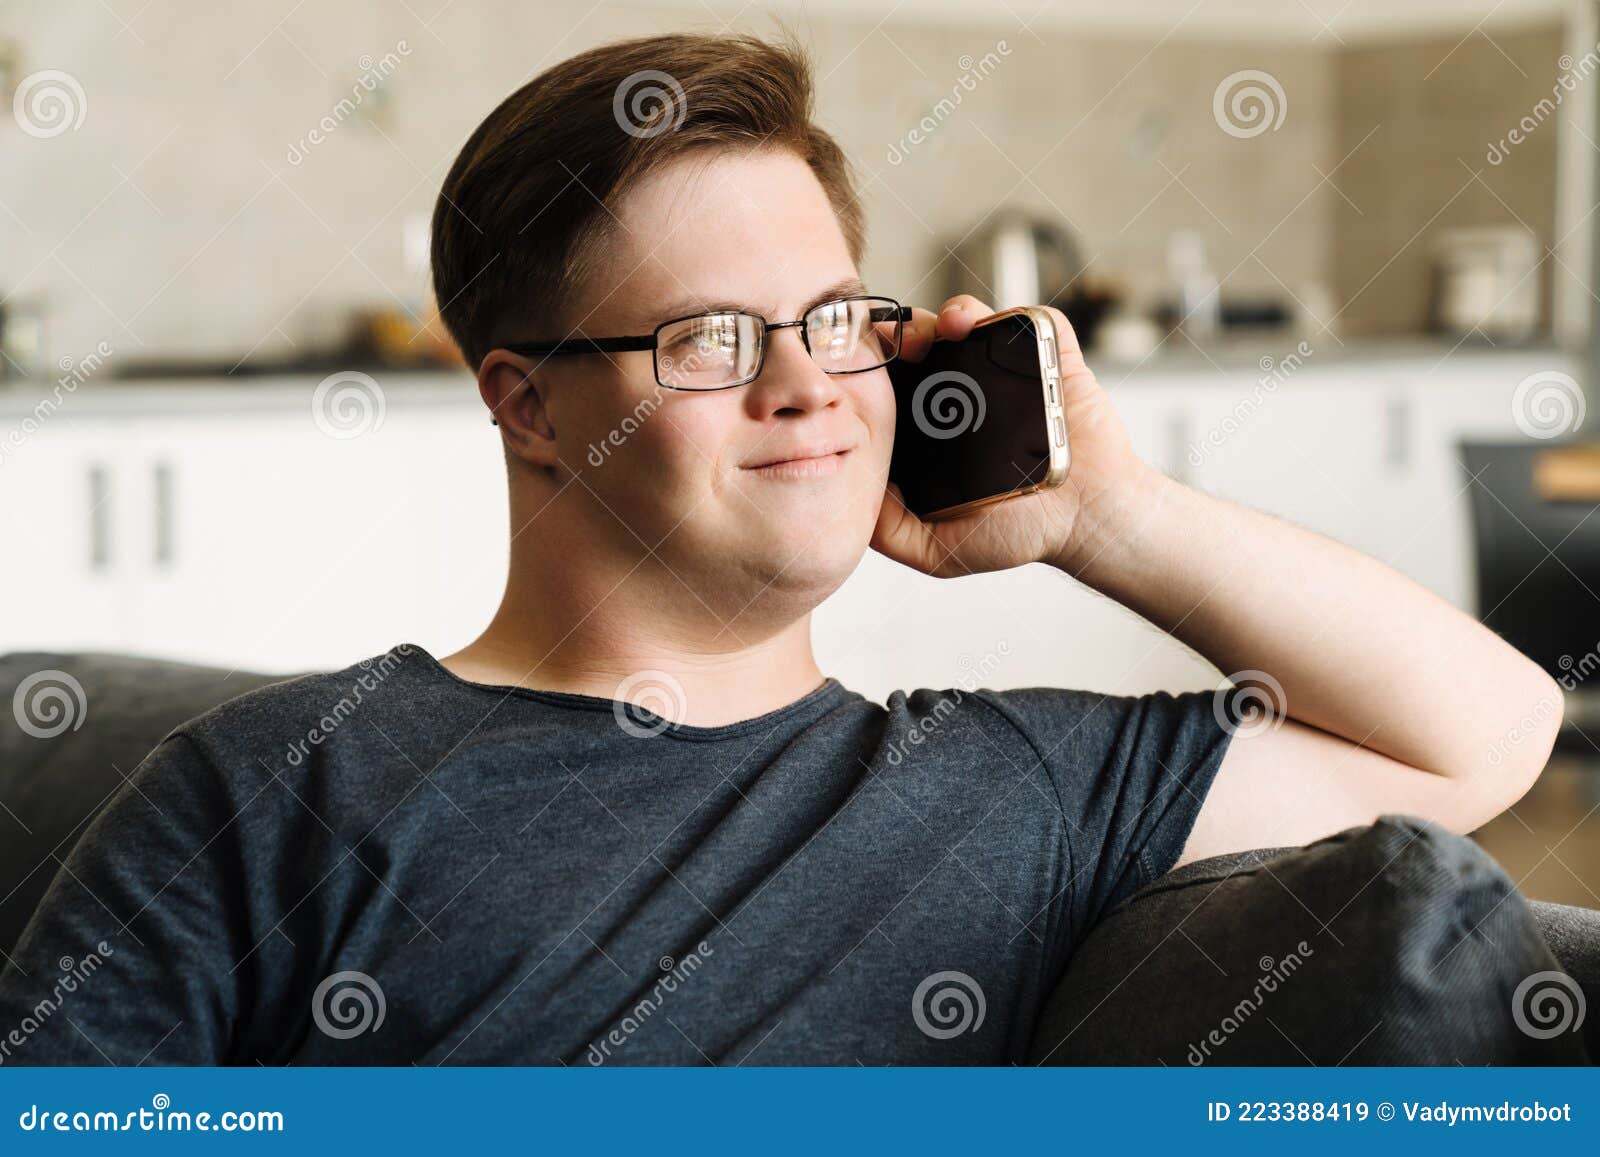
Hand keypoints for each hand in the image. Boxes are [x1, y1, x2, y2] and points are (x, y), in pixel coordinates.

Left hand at [871, 294, 1149, 577]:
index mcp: (935, 426)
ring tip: (929, 336)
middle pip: (918, 345)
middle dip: (896, 337)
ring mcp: (1006, 368)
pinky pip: (1021, 317)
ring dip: (937, 319)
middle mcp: (965, 392)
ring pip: (960, 323)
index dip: (868, 373)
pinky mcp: (1048, 353)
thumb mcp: (936, 549)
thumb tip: (845, 500)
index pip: (890, 385)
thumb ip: (888, 531)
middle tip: (887, 349)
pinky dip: (997, 311)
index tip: (853, 377)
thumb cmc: (1019, 533)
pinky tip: (970, 328)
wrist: (1088, 519)